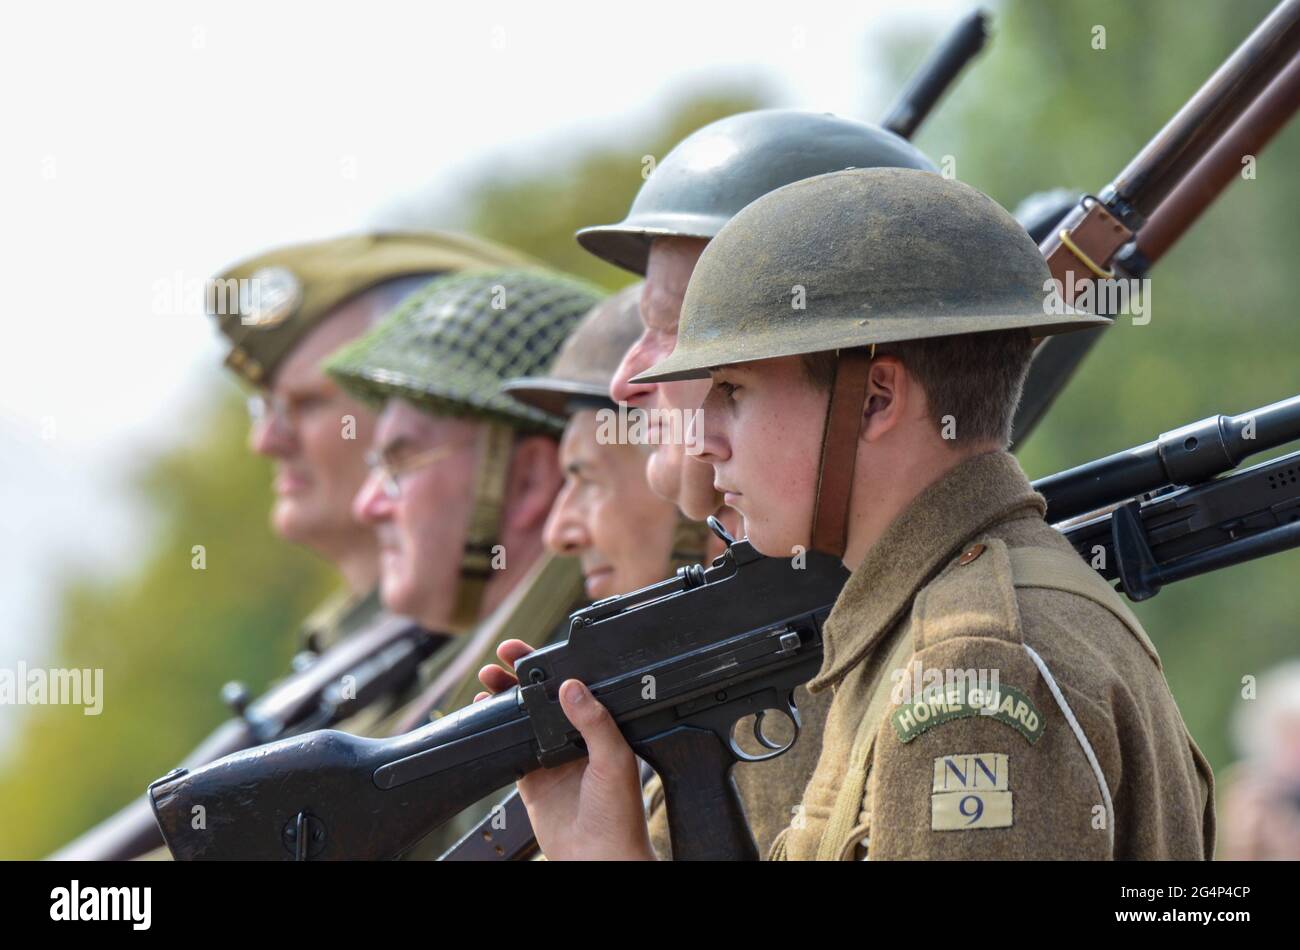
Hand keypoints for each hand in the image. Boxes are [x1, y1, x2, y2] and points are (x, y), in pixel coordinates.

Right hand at [477, 639, 654, 859]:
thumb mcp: (614, 760)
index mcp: (600, 729)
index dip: (554, 666)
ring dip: (504, 699)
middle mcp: (575, 739)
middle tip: (503, 656)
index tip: (535, 651)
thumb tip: (572, 687)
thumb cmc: (620, 816)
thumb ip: (594, 723)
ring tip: (487, 681)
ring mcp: (551, 758)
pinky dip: (495, 731)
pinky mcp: (531, 779)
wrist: (599, 858)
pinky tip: (484, 715)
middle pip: (543, 698)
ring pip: (523, 719)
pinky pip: (510, 749)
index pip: (575, 687)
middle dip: (521, 675)